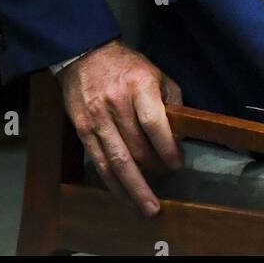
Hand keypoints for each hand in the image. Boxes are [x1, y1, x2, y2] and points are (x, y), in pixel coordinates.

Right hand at [57, 38, 184, 216]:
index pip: (155, 124)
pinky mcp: (83, 130)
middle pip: (138, 147)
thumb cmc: (127, 66)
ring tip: (149, 207)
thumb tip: (181, 133)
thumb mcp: (155, 73)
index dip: (167, 149)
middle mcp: (117, 103)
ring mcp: (97, 118)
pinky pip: (100, 163)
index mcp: (139, 85)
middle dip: (155, 170)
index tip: (177, 164)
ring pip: (118, 161)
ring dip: (135, 188)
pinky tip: (124, 196)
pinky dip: (113, 183)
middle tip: (166, 180)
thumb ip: (171, 100)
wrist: (85, 55)